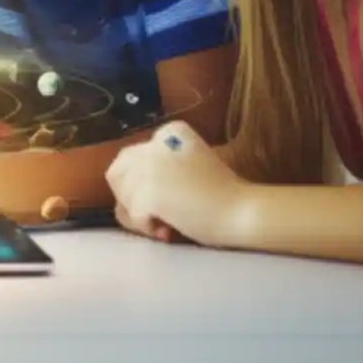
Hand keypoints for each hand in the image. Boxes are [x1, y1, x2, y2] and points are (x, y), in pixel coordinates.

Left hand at [105, 121, 251, 246]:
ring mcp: (150, 166)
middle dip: (130, 198)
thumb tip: (122, 196)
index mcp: (168, 132)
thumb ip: (158, 169)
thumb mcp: (187, 167)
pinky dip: (146, 228)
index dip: (139, 183)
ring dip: (139, 216)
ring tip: (166, 224)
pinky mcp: (148, 192)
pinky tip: (168, 230)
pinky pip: (132, 215)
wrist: (244, 211)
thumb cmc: (223, 195)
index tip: (168, 197)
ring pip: (122, 196)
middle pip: (118, 174)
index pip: (130, 158)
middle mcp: (155, 142)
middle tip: (156, 214)